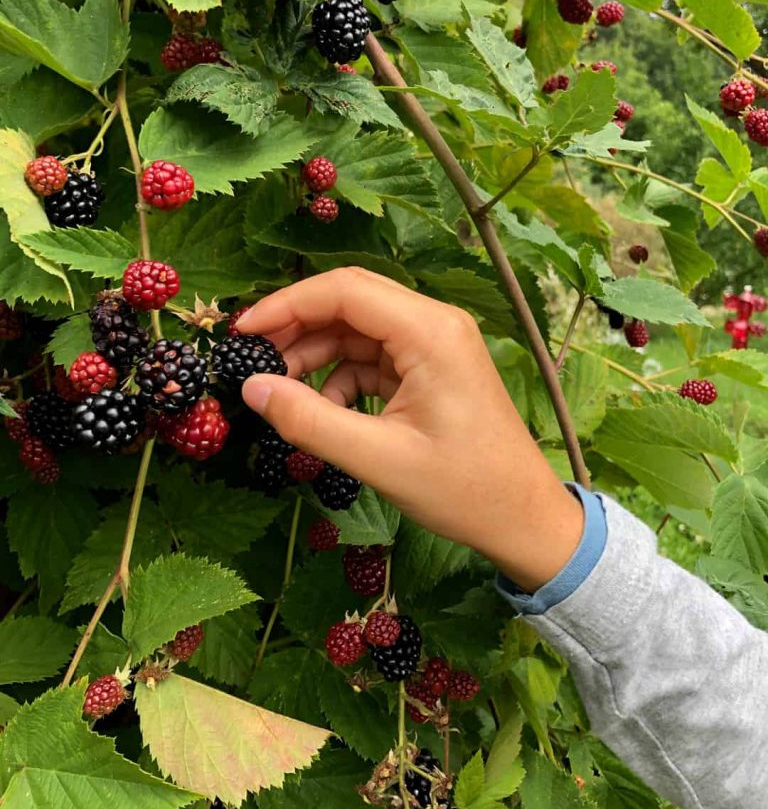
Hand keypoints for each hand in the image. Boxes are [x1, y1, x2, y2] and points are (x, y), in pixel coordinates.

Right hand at [237, 267, 582, 591]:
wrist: (524, 518)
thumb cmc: (463, 490)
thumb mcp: (379, 459)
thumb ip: (310, 421)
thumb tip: (252, 388)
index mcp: (430, 332)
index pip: (345, 290)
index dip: (287, 305)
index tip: (241, 334)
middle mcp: (435, 323)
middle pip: (350, 300)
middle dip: (297, 325)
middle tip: (251, 358)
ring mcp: (435, 344)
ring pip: (359, 328)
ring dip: (316, 353)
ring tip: (281, 391)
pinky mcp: (431, 367)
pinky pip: (374, 355)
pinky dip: (341, 375)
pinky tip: (324, 410)